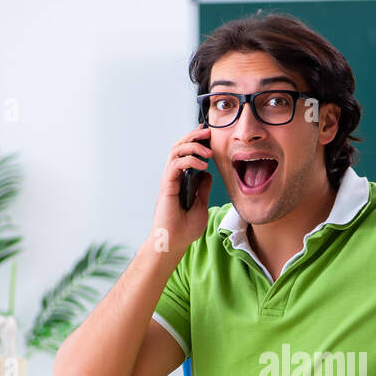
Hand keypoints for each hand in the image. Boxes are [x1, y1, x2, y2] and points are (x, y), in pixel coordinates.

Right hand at [150, 126, 213, 254]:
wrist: (174, 242)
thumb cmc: (185, 228)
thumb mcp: (202, 204)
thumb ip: (203, 188)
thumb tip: (208, 174)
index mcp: (181, 179)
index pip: (186, 153)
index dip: (196, 141)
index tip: (209, 136)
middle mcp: (173, 176)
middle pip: (179, 146)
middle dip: (193, 136)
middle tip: (208, 133)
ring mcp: (169, 179)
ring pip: (176, 151)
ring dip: (193, 146)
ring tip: (208, 151)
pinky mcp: (167, 185)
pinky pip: (176, 164)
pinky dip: (190, 160)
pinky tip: (203, 166)